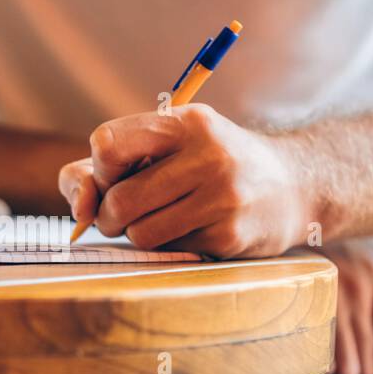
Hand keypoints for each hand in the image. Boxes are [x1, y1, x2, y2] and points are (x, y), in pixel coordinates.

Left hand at [57, 104, 312, 258]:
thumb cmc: (210, 166)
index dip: (99, 170)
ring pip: (140, 232)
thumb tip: (80, 211)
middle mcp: (207, 154)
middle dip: (108, 215)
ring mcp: (222, 195)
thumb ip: (107, 167)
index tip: (113, 178)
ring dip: (136, 235)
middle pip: (120, 198)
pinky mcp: (230, 234)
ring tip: (157, 223)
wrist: (292, 186)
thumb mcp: (170, 145)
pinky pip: (170, 251)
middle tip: (119, 217)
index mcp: (184, 122)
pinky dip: (168, 247)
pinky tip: (191, 231)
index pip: (107, 144)